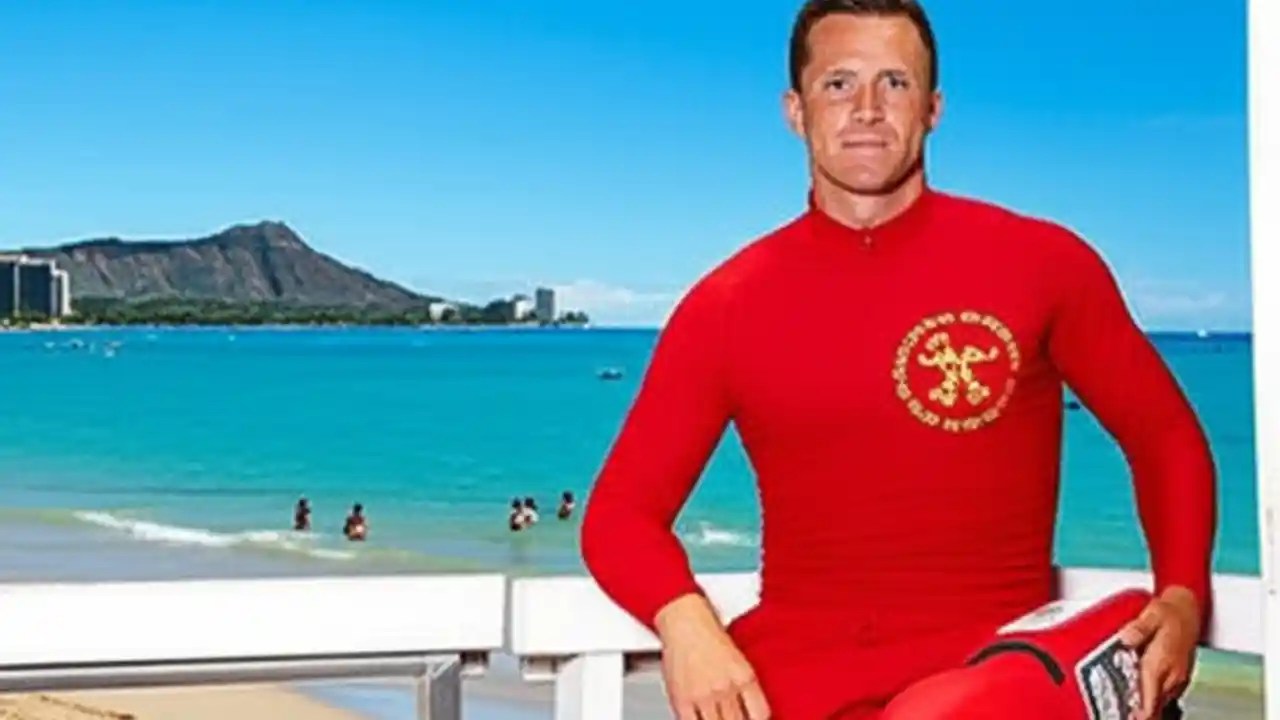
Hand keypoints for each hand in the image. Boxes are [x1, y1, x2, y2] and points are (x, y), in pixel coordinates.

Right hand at [655, 594, 770, 719]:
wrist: (684, 621)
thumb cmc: (709, 636)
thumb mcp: (738, 661)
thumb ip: (746, 689)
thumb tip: (750, 711)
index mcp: (745, 677)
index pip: (759, 715)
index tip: (750, 718)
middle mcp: (726, 687)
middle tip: (731, 715)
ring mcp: (703, 695)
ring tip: (715, 714)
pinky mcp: (682, 699)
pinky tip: (700, 717)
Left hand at [1117, 587, 1201, 719]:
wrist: (1188, 611)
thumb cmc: (1170, 613)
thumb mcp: (1152, 614)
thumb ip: (1138, 628)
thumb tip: (1125, 639)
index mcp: (1161, 662)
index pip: (1150, 695)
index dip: (1139, 712)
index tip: (1130, 716)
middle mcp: (1171, 674)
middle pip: (1153, 703)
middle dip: (1138, 711)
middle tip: (1123, 713)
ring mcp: (1176, 678)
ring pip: (1158, 700)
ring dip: (1145, 705)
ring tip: (1128, 709)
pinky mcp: (1178, 678)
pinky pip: (1163, 694)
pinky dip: (1151, 698)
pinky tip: (1139, 697)